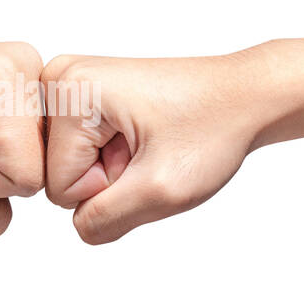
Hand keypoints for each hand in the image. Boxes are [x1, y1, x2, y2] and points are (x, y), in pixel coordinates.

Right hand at [41, 50, 267, 243]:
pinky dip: (113, 153)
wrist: (246, 97)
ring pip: (69, 164)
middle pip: (57, 173)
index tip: (144, 156)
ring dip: (111, 166)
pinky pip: (80, 149)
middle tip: (148, 150)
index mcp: (70, 90)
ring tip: (147, 141)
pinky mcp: (82, 92)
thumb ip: (104, 220)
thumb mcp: (161, 190)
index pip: (59, 186)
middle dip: (106, 176)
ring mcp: (71, 82)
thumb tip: (78, 227)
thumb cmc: (213, 128)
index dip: (107, 188)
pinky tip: (141, 135)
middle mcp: (60, 77)